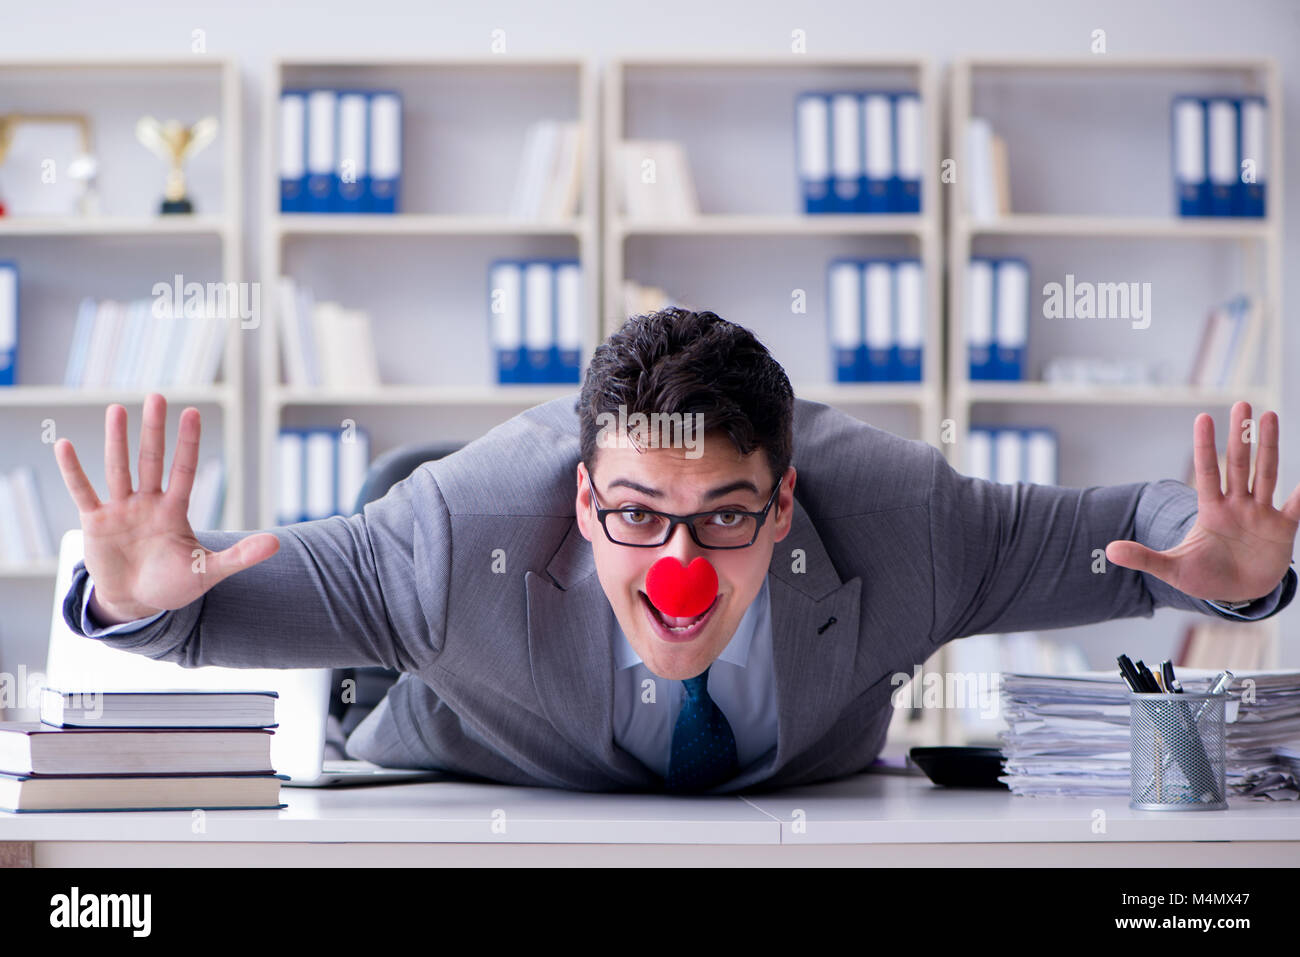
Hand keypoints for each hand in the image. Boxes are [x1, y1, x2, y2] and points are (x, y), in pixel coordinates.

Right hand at [53, 393, 279, 624]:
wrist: (137, 604)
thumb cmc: (174, 584)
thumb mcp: (209, 571)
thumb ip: (240, 556)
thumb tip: (277, 543)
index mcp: (175, 510)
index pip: (184, 470)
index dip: (188, 443)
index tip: (193, 412)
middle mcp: (148, 503)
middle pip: (151, 460)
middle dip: (154, 430)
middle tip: (156, 395)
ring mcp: (121, 510)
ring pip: (118, 468)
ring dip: (116, 440)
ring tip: (116, 409)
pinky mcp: (95, 523)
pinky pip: (82, 492)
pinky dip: (72, 471)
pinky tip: (64, 445)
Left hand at [1106, 401, 1298, 602]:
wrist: (1236, 595)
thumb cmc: (1204, 577)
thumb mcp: (1172, 569)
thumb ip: (1145, 557)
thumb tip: (1110, 550)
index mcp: (1210, 510)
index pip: (1206, 471)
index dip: (1204, 446)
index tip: (1202, 417)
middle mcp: (1237, 505)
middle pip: (1238, 464)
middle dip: (1240, 435)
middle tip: (1242, 403)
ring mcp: (1260, 514)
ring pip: (1265, 474)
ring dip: (1269, 446)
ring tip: (1270, 416)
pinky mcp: (1282, 529)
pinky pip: (1295, 506)